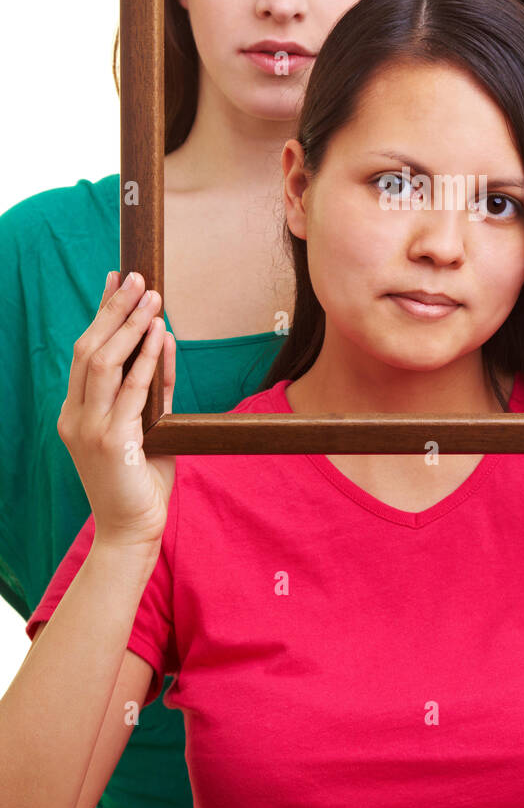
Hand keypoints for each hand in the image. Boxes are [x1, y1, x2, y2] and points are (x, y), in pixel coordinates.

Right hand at [56, 271, 176, 551]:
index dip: (100, 313)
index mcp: (74, 412)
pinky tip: (161, 335)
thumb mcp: (146, 426)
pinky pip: (131, 391)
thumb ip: (152, 386)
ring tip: (152, 296)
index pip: (84, 351)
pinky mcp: (112, 443)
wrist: (134, 531)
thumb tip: (164, 337)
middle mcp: (74, 416)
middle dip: (113, 309)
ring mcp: (88, 430)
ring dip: (129, 325)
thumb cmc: (142, 480)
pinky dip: (146, 359)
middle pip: (89, 349)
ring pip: (103, 363)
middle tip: (135, 276)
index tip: (114, 280)